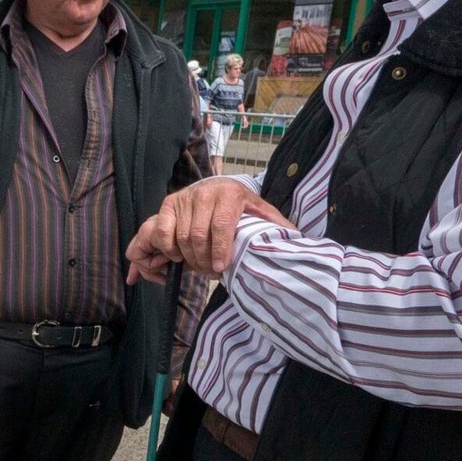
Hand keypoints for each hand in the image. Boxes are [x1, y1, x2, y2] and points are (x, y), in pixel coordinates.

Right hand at [126, 178, 296, 281]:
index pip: (222, 225)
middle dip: (204, 260)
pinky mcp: (169, 203)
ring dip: (189, 259)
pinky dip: (169, 248)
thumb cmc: (242, 205)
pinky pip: (163, 231)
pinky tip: (179, 257)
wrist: (220, 186)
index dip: (221, 250)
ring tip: (200, 268)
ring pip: (182, 236)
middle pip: (198, 235)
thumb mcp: (261, 211)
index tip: (222, 269)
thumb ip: (276, 224)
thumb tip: (298, 238)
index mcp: (230, 192)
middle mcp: (205, 191)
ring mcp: (185, 197)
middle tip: (211, 273)